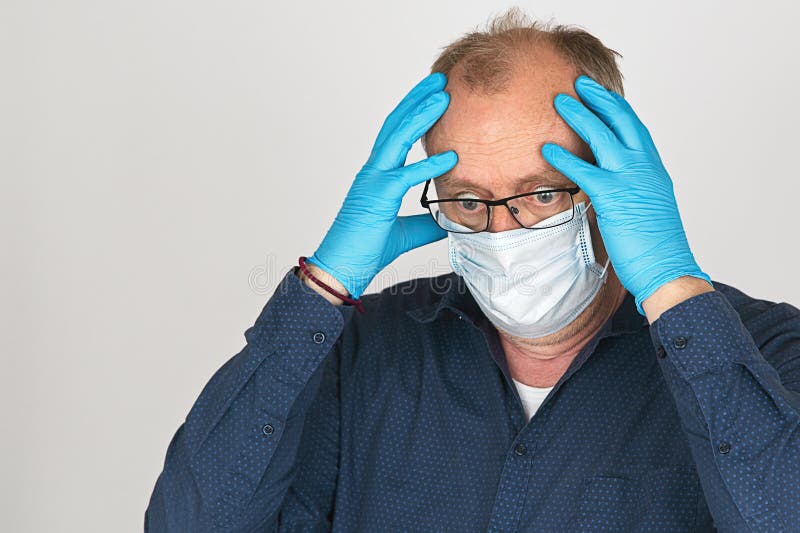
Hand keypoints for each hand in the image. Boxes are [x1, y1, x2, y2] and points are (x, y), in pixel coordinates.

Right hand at [307, 73, 457, 298]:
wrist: (341, 268)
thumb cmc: (366, 249)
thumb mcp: (408, 233)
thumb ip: (428, 222)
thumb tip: (451, 220)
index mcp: (378, 174)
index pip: (396, 134)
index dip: (414, 112)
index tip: (433, 96)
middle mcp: (373, 170)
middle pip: (395, 124)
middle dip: (418, 99)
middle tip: (440, 81)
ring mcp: (372, 180)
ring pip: (397, 137)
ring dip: (421, 114)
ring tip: (443, 96)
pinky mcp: (376, 197)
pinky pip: (406, 176)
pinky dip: (429, 165)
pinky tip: (451, 157)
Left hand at [541, 75, 710, 313]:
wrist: (668, 268)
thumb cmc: (655, 244)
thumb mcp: (648, 205)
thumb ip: (631, 187)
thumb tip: (610, 181)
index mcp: (653, 167)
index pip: (634, 126)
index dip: (615, 106)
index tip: (600, 92)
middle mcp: (645, 167)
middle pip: (620, 120)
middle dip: (598, 98)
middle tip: (579, 82)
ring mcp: (631, 179)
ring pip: (602, 137)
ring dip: (579, 116)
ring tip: (559, 102)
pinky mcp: (614, 197)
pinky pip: (584, 170)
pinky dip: (563, 157)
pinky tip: (546, 148)